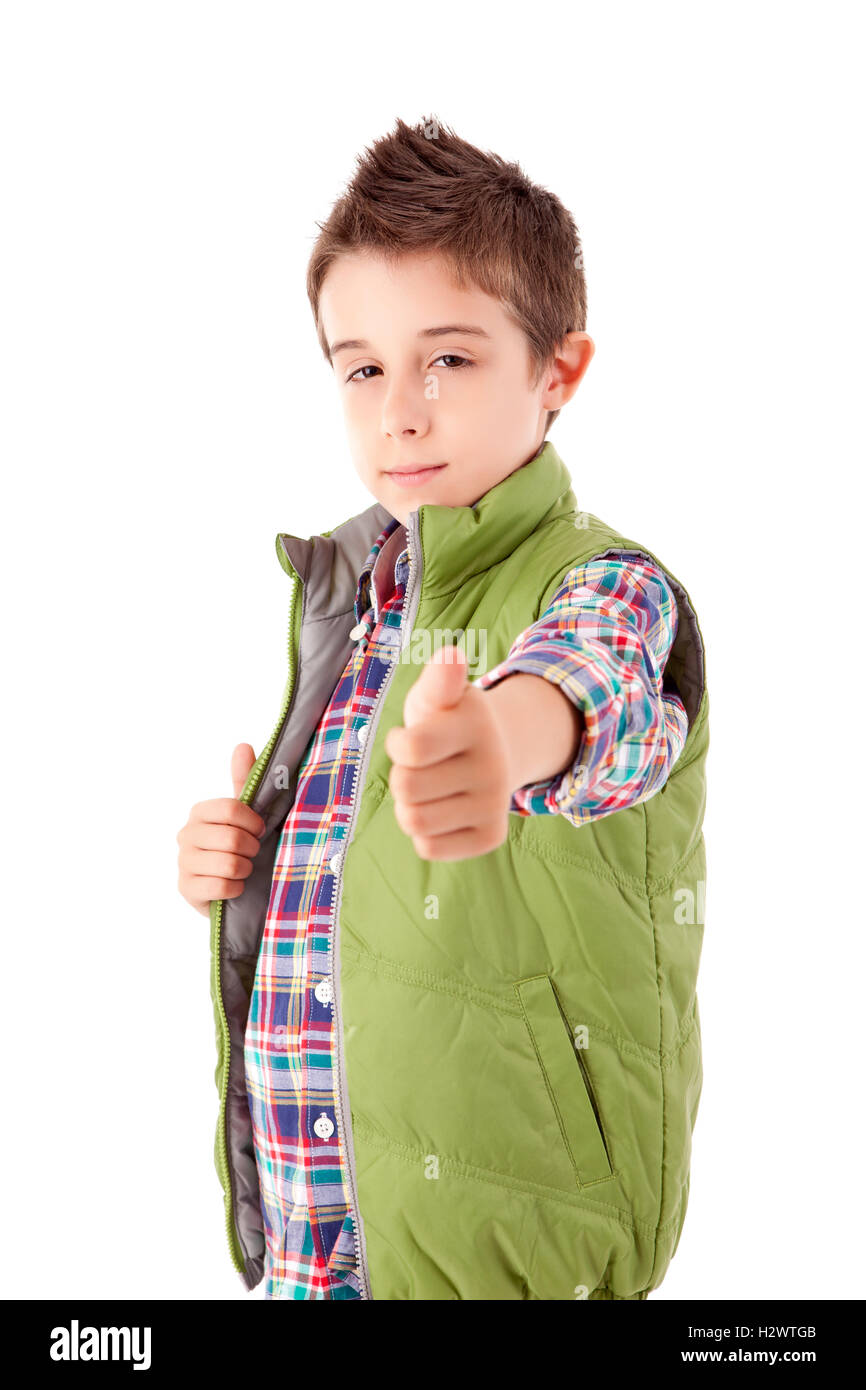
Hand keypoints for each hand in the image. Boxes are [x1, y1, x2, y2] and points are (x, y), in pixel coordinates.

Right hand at [176, 743, 265, 915]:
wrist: (237, 887)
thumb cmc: (244, 845)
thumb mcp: (249, 814)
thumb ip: (246, 781)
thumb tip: (242, 745)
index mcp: (201, 811)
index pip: (230, 808)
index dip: (253, 821)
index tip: (261, 829)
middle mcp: (186, 834)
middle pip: (231, 838)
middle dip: (251, 848)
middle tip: (252, 852)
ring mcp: (183, 862)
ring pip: (228, 863)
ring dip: (245, 869)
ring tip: (244, 868)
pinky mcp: (186, 889)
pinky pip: (221, 886)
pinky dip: (236, 888)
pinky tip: (234, 886)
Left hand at [383, 645, 513, 861]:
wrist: (498, 752)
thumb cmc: (448, 721)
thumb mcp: (437, 696)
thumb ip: (437, 680)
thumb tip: (449, 656)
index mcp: (476, 725)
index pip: (410, 750)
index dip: (398, 744)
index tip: (409, 737)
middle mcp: (493, 767)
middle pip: (407, 790)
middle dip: (402, 777)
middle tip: (421, 767)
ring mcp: (495, 805)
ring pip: (414, 823)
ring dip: (409, 807)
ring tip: (428, 789)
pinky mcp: (491, 837)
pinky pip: (429, 848)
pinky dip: (425, 833)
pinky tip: (442, 811)